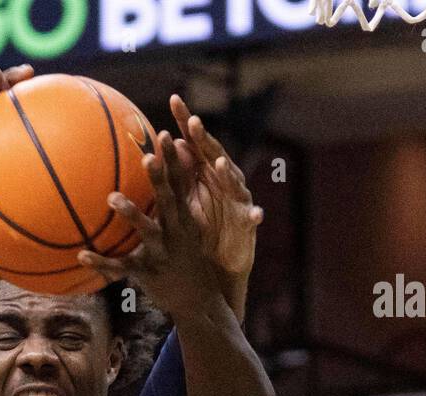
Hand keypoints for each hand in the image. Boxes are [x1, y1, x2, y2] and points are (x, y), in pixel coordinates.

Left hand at [78, 130, 223, 319]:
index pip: (182, 182)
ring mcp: (163, 252)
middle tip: (147, 157)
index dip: (175, 159)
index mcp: (184, 217)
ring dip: (131, 213)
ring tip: (112, 197)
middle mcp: (176, 231)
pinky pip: (121, 267)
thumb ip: (172, 202)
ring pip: (147, 230)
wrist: (199, 300)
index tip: (165, 135)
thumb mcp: (185, 229)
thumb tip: (153, 171)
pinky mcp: (148, 273)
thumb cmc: (186, 256)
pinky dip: (101, 262)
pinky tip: (81, 255)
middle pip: (169, 199)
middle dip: (160, 178)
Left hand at [168, 95, 262, 283]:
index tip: (173, 100)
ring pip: (235, 184)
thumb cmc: (201, 228)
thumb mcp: (186, 201)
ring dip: (229, 174)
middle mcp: (225, 181)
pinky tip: (256, 215)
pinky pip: (253, 219)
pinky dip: (255, 216)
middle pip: (215, 155)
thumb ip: (181, 173)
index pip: (195, 142)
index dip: (186, 122)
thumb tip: (170, 144)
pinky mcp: (249, 225)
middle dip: (205, 140)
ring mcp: (239, 201)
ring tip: (221, 165)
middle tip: (194, 123)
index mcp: (206, 173)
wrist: (219, 264)